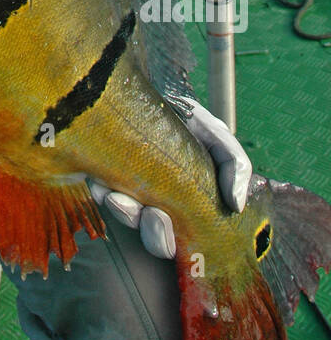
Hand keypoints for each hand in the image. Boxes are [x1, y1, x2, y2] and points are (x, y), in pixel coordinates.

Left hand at [88, 99, 251, 259]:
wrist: (151, 94)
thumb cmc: (185, 120)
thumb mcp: (216, 137)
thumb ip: (234, 166)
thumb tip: (236, 205)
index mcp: (190, 206)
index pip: (191, 243)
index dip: (186, 246)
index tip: (182, 237)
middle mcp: (160, 207)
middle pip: (158, 242)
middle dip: (156, 236)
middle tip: (154, 215)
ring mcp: (132, 195)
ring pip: (129, 222)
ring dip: (127, 214)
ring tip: (121, 197)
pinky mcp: (105, 183)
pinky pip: (102, 197)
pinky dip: (103, 192)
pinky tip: (103, 181)